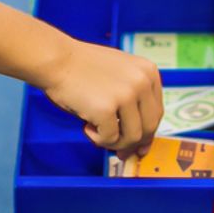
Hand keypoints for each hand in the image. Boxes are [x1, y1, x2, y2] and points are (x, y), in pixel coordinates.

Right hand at [39, 39, 163, 156]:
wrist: (56, 59)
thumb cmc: (83, 69)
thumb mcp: (119, 74)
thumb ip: (134, 102)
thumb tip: (141, 144)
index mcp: (148, 72)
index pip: (156, 112)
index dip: (147, 132)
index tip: (138, 144)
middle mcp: (142, 82)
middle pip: (148, 127)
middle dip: (133, 144)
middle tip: (119, 152)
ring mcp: (126, 95)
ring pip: (132, 137)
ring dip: (114, 142)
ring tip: (96, 131)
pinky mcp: (107, 109)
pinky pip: (110, 139)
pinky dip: (97, 139)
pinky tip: (86, 125)